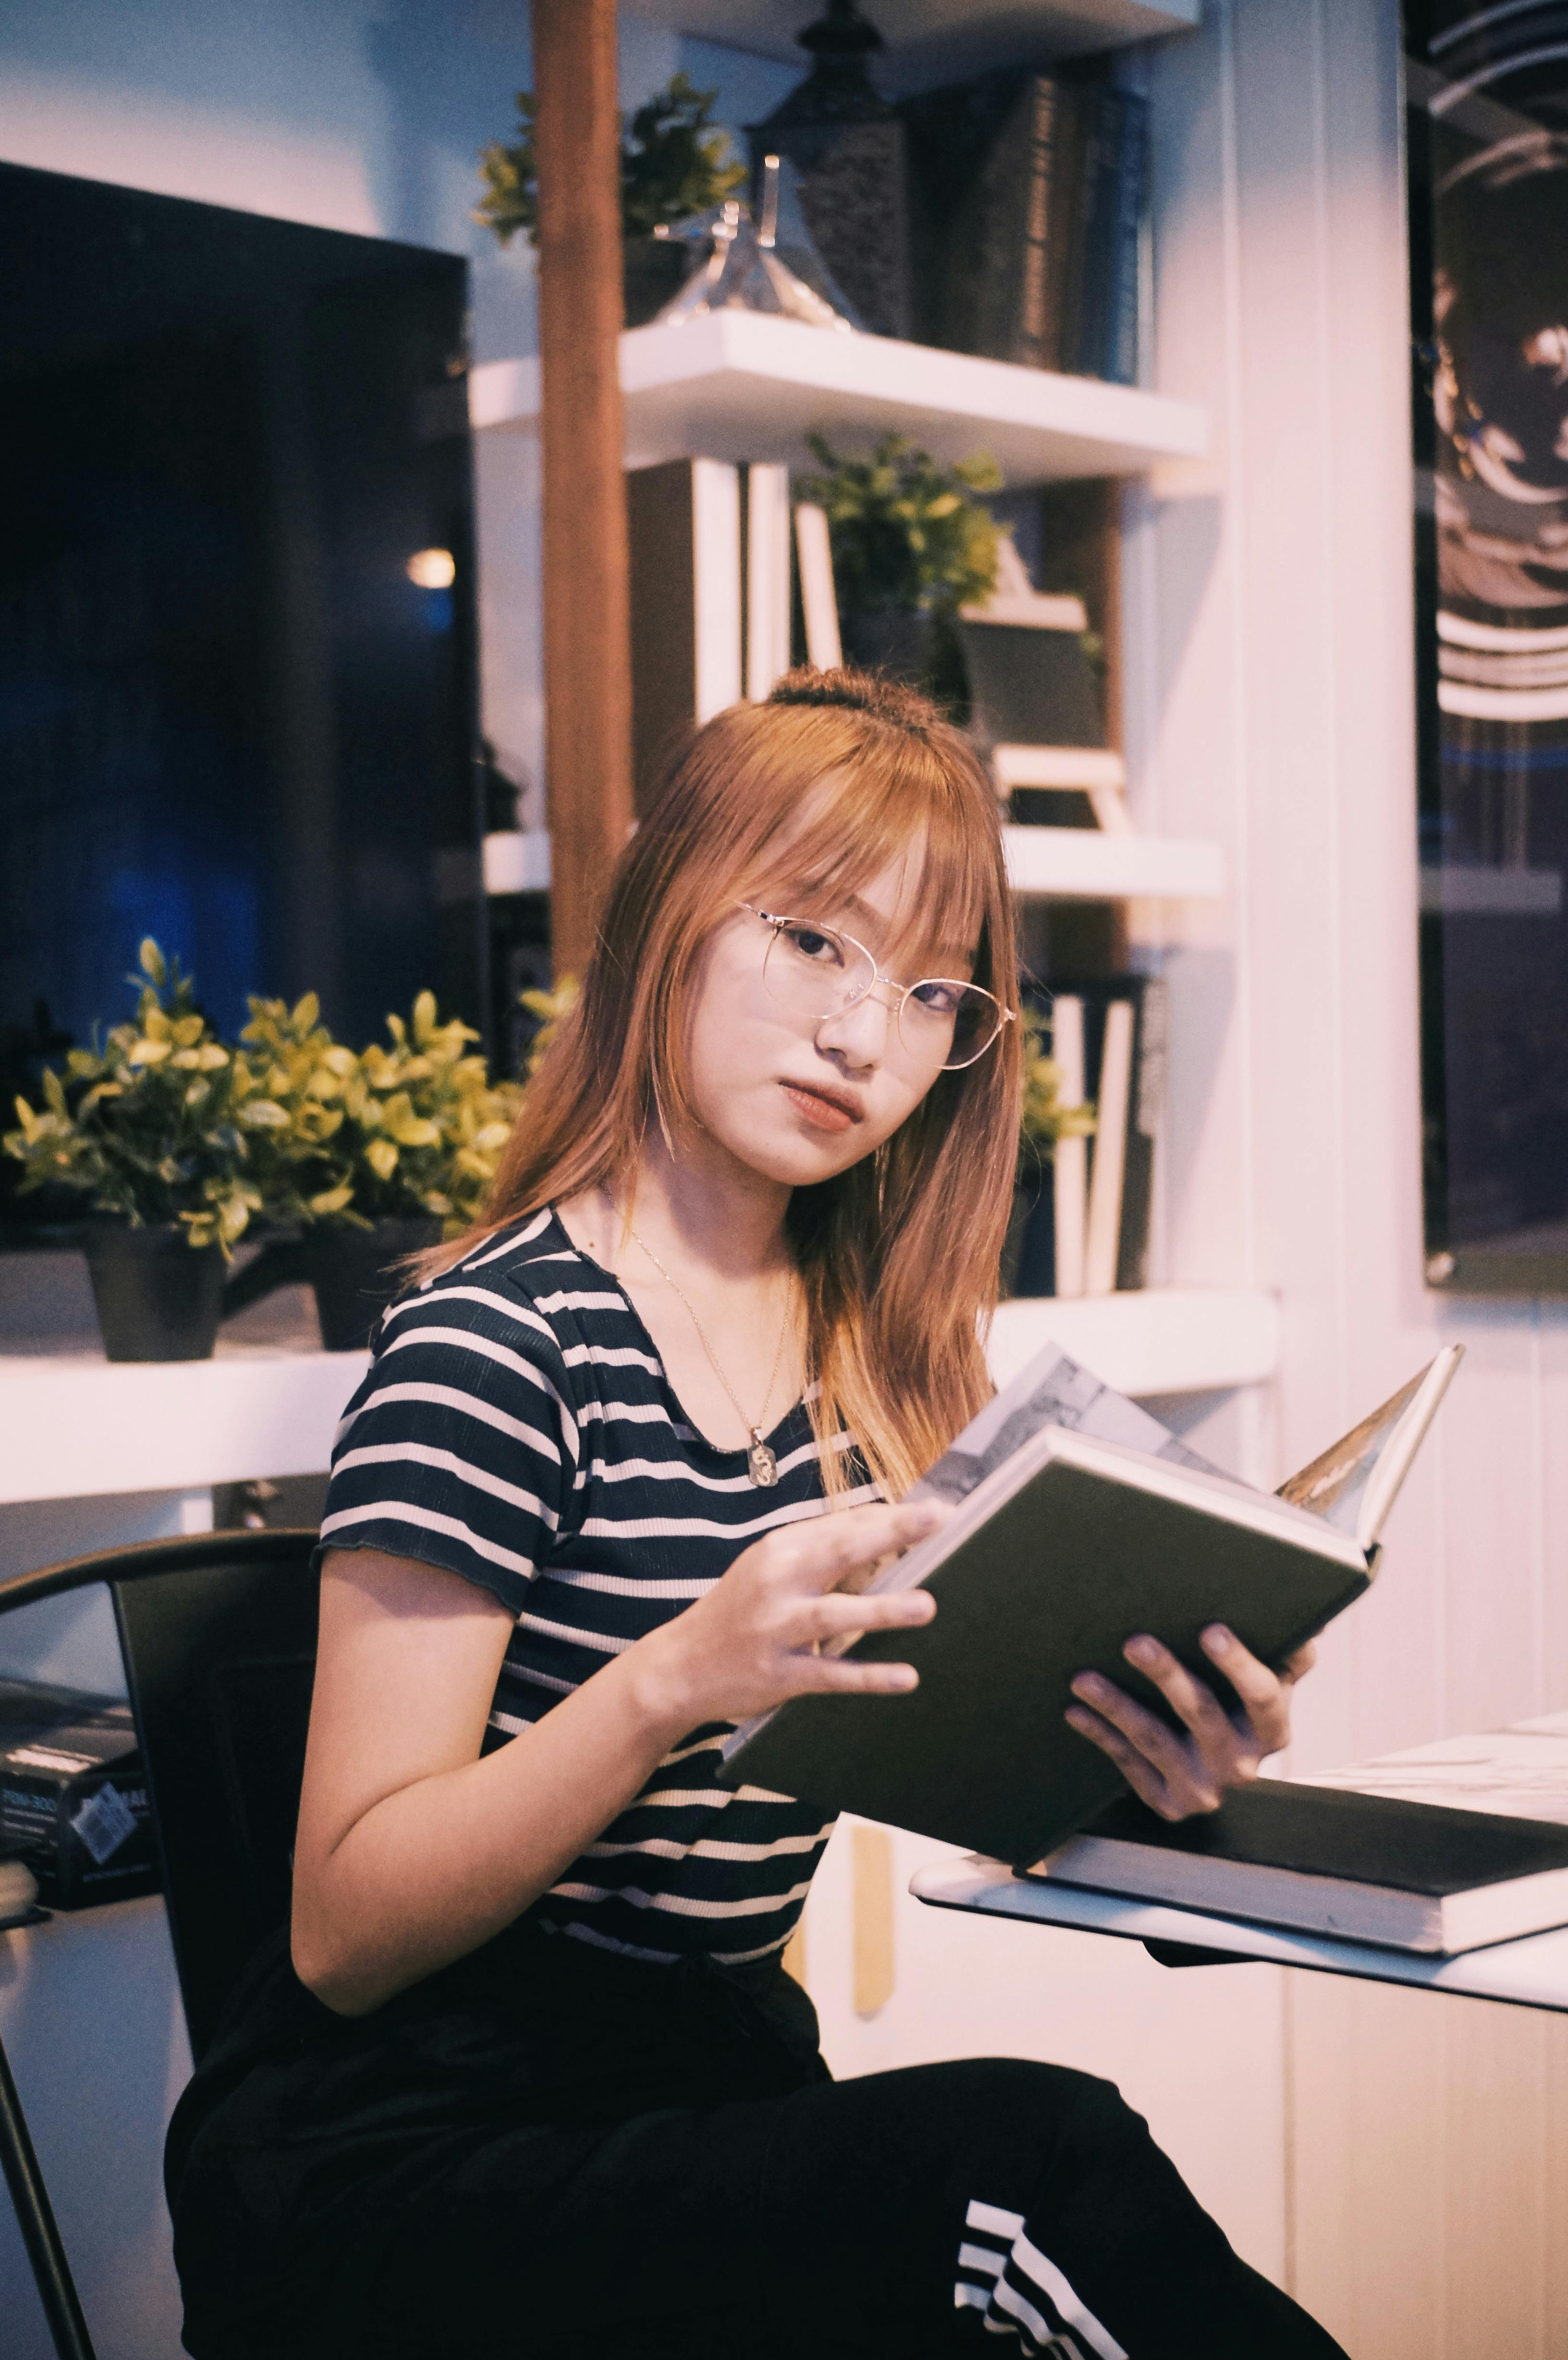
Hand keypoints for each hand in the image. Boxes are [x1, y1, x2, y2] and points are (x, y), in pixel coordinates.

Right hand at [632, 1499, 944, 1732]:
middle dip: (891, 1534)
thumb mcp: (769, 1569)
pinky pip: (830, 1674)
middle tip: (938, 1521)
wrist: (680, 1667)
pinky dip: (869, 1675)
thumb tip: (884, 1529)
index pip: (841, 1525)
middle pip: (839, 1551)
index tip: (936, 1511)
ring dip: (882, 1609)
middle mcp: (776, 1582)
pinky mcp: (778, 1674)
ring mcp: (775, 1629)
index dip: (891, 1517)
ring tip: (927, 1606)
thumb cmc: (739, 1611)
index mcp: (778, 1549)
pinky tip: (906, 1676)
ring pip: (834, 1615)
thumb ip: (820, 1551)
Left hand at [1065, 1626, 1316, 1820]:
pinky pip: (1129, 1764)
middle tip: (1134, 1642)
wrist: (1215, 1769)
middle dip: (1167, 1676)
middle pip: (1202, 1714)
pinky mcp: (1169, 1803)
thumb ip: (1288, 1654)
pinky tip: (1076, 1710)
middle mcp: (1242, 1765)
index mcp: (1272, 1729)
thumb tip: (1310, 1622)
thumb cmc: (1238, 1704)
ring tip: (1084, 1678)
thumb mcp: (1269, 1682)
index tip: (1210, 1629)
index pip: (1263, 1696)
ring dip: (1118, 1706)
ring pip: (1156, 1741)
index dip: (1238, 1665)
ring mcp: (1204, 1788)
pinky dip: (1101, 1736)